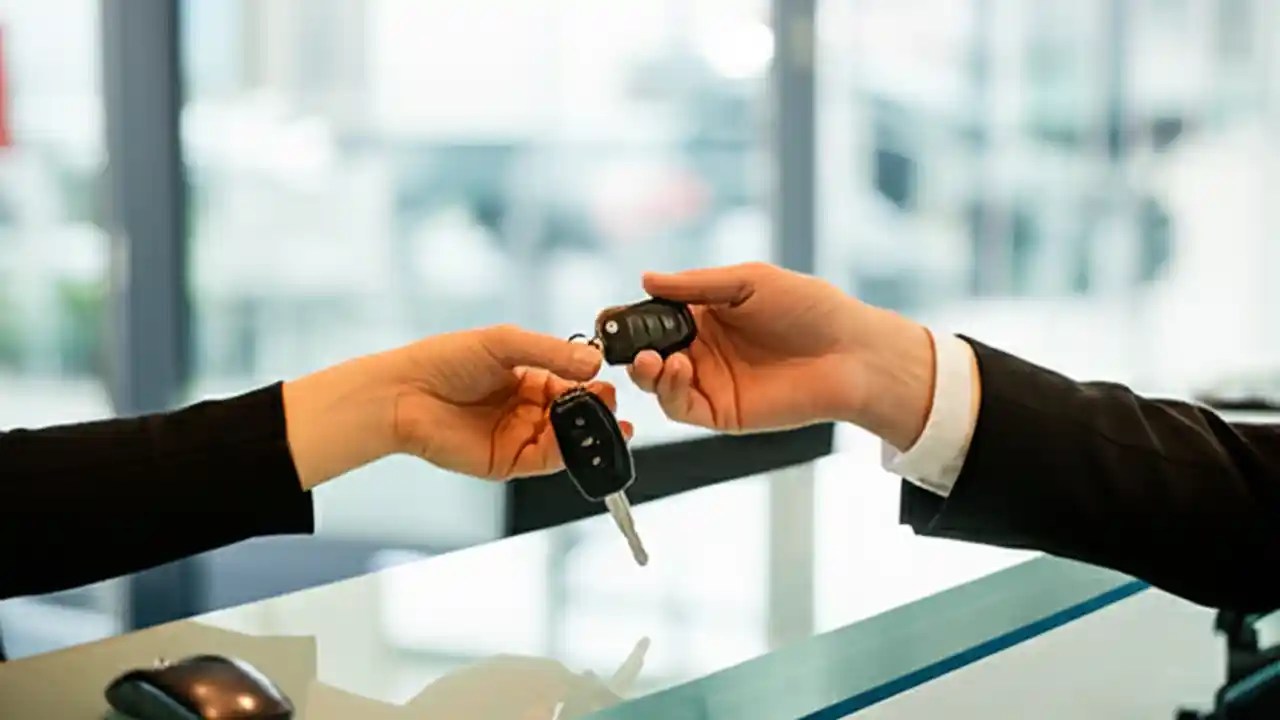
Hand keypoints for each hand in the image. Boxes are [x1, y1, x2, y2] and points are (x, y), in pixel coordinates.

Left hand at [283, 325, 630, 488]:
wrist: (403, 395)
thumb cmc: (445, 360)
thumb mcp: (504, 342)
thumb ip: (551, 352)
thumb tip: (594, 362)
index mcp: (528, 377)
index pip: (573, 384)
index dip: (593, 386)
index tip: (608, 383)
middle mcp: (527, 408)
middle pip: (576, 414)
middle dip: (598, 412)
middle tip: (611, 406)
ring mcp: (518, 436)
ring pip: (566, 440)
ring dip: (589, 435)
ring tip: (607, 426)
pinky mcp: (508, 462)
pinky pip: (546, 460)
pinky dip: (566, 453)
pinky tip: (577, 440)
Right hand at [624, 262, 934, 448]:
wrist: (851, 352)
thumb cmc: (809, 308)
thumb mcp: (749, 281)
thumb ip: (696, 285)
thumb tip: (646, 278)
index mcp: (706, 314)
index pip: (654, 317)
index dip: (629, 318)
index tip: (608, 317)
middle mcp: (703, 349)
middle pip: (648, 353)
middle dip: (628, 349)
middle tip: (617, 342)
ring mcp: (711, 382)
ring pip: (659, 383)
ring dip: (646, 372)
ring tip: (654, 358)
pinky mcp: (722, 412)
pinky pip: (682, 407)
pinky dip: (670, 390)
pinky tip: (678, 369)